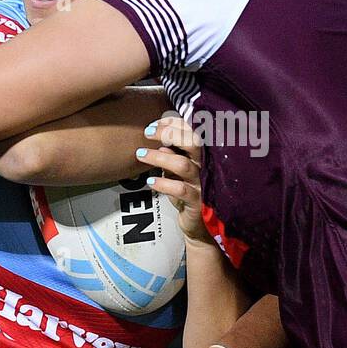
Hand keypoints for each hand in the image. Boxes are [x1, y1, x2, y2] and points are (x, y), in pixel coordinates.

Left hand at [136, 116, 209, 243]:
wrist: (199, 224)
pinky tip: (151, 180)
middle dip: (169, 133)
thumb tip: (159, 142)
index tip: (155, 123)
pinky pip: (180, 190)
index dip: (174, 123)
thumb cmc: (187, 191)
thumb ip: (172, 155)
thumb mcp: (177, 170)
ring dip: (159, 157)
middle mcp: (205, 166)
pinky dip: (163, 183)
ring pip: (183, 165)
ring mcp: (202, 184)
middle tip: (147, 133)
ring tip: (141, 155)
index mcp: (202, 155)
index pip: (192, 130)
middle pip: (193, 142)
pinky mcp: (197, 202)